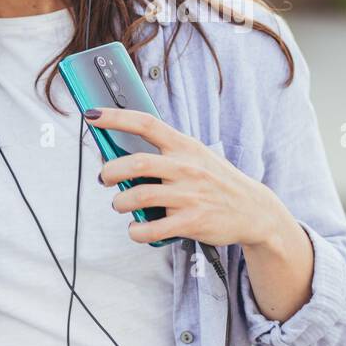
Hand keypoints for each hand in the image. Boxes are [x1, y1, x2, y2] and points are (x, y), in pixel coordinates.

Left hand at [86, 107, 289, 247]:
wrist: (253, 209)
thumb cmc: (216, 181)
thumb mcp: (196, 156)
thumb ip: (165, 154)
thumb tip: (122, 160)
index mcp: (185, 146)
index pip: (146, 124)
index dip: (116, 117)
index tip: (92, 114)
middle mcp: (186, 167)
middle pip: (136, 164)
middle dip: (110, 171)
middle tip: (105, 178)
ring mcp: (189, 195)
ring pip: (139, 197)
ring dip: (120, 202)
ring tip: (121, 204)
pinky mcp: (191, 222)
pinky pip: (152, 229)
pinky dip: (136, 231)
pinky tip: (136, 228)